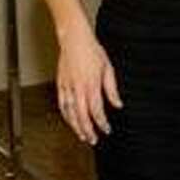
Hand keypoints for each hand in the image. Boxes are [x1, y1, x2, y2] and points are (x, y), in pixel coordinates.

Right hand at [56, 27, 121, 144]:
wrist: (74, 38)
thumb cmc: (92, 51)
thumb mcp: (108, 68)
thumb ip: (112, 90)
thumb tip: (118, 104)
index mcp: (91, 84)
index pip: (96, 110)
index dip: (102, 123)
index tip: (107, 129)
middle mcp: (78, 88)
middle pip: (82, 116)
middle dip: (88, 130)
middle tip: (93, 140)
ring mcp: (67, 86)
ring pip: (70, 113)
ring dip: (76, 126)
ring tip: (82, 135)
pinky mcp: (60, 84)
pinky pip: (62, 104)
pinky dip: (66, 115)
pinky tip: (71, 121)